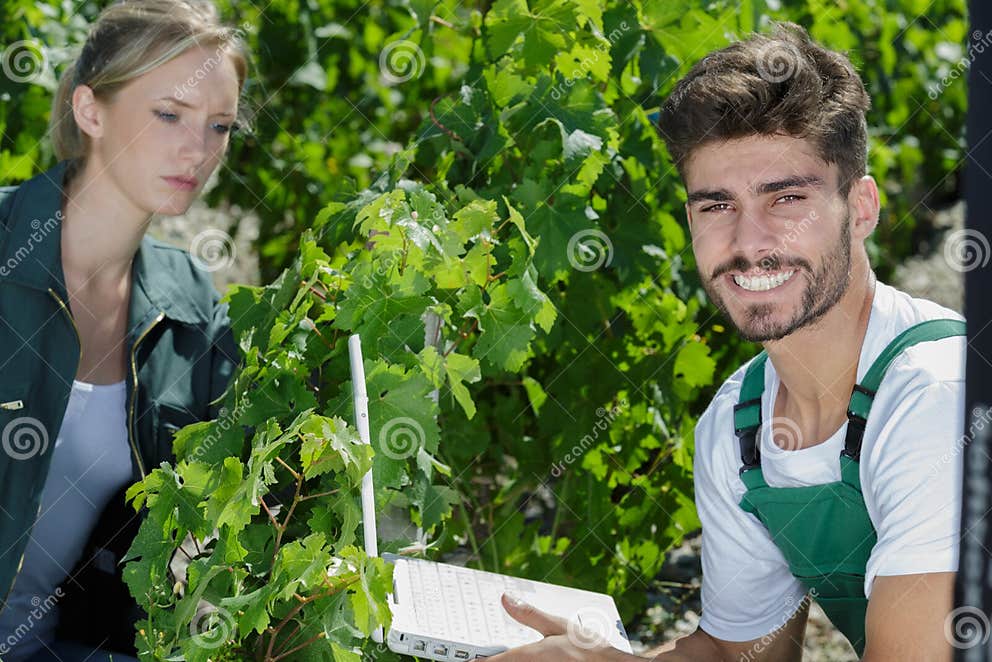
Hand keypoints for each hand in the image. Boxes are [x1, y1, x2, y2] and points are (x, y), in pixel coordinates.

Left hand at [486, 593, 632, 661]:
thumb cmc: (588, 648)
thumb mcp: (558, 626)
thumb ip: (529, 614)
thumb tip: (505, 598)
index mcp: (532, 656)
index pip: (496, 661)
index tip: (468, 661)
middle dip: (494, 661)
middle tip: (484, 656)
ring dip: (509, 661)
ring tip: (503, 655)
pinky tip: (530, 657)